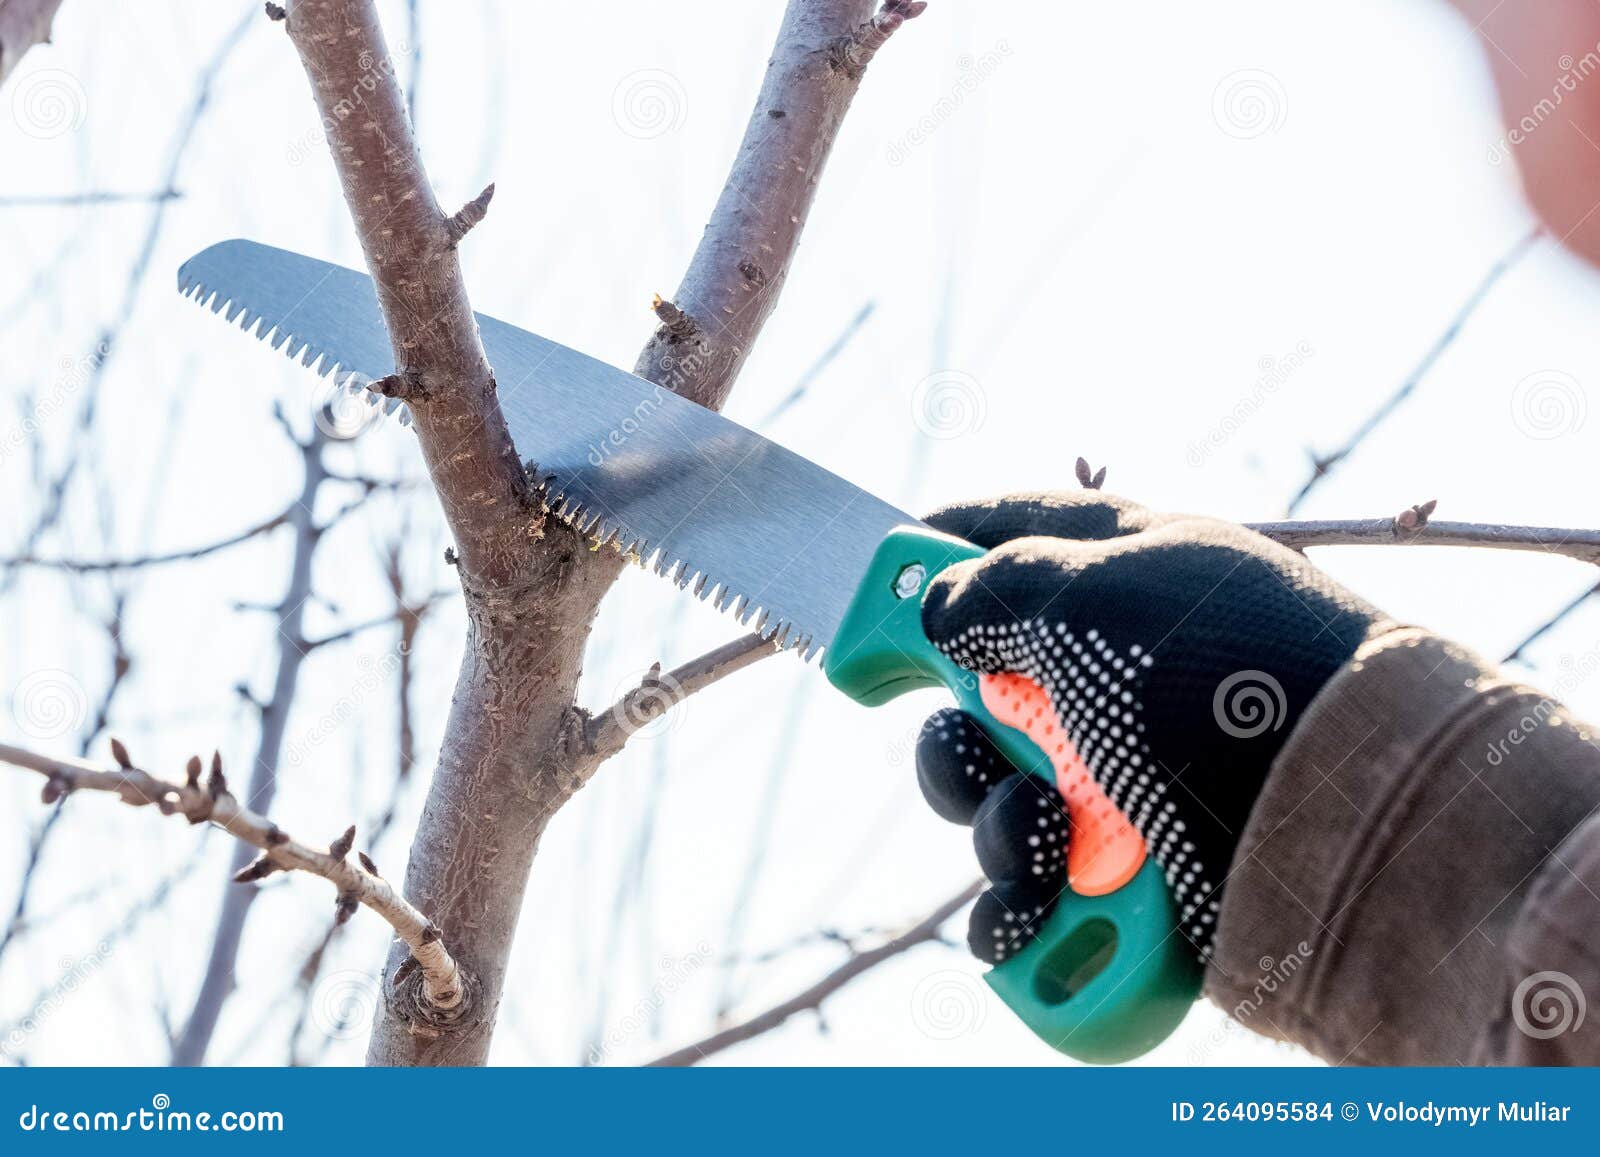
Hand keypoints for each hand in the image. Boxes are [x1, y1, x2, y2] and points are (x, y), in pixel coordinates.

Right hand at [912, 492, 1388, 962]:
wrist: (1353, 827)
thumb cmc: (1225, 682)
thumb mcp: (1089, 600)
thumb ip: (988, 589)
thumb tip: (934, 609)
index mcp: (1124, 575)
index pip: (1008, 535)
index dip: (930, 551)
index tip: (866, 580)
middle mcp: (1122, 675)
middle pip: (974, 697)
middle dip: (952, 735)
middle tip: (976, 742)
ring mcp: (1130, 779)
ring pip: (993, 805)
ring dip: (997, 825)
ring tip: (1049, 834)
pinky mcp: (1136, 876)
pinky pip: (1030, 899)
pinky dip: (1018, 915)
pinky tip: (1034, 912)